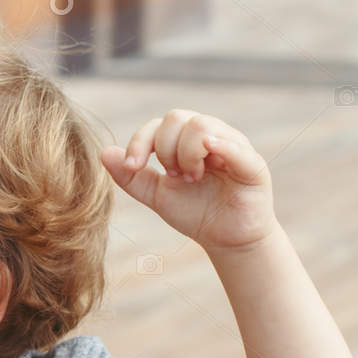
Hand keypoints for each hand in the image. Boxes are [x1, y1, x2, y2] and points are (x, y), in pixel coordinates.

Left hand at [100, 109, 275, 253]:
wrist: (226, 239)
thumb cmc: (194, 212)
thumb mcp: (156, 195)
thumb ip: (131, 177)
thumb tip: (105, 152)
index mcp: (186, 140)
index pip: (158, 124)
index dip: (140, 141)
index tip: (133, 166)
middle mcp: (210, 135)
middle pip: (177, 118)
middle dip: (165, 149)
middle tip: (173, 176)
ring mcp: (232, 146)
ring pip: (201, 126)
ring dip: (186, 154)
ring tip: (191, 178)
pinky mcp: (252, 164)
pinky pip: (233, 146)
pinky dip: (218, 147)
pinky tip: (203, 163)